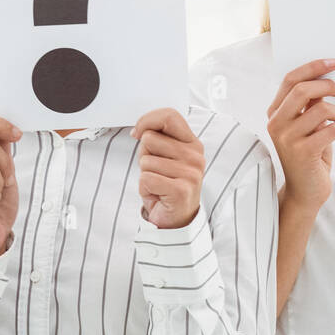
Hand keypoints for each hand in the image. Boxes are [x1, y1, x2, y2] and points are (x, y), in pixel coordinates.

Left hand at [132, 109, 203, 229]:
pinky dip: (145, 188)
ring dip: (145, 174)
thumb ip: (157, 138)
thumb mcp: (165, 155)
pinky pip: (146, 179)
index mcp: (192, 143)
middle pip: (150, 139)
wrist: (177, 218)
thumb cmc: (167, 184)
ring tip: (158, 183)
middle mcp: (195, 156)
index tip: (138, 133)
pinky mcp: (181, 190)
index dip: (148, 121)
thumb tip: (139, 131)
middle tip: (156, 170)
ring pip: (146, 161)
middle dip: (145, 155)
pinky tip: (157, 194)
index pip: (170, 116)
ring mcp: (190, 173)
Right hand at [266, 58, 334, 213]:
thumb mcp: (307, 125)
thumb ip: (310, 104)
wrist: (305, 191)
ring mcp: (287, 138)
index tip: (334, 62)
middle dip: (328, 86)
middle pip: (303, 90)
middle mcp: (276, 123)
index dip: (313, 67)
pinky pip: (331, 129)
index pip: (290, 80)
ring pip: (321, 109)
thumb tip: (327, 79)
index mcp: (275, 113)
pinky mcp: (303, 152)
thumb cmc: (310, 154)